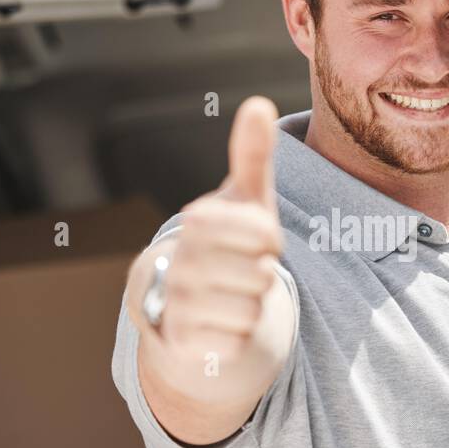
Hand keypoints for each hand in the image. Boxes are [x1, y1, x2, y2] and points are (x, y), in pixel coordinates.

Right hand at [137, 96, 282, 362]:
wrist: (181, 306)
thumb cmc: (224, 244)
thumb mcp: (242, 200)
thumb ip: (251, 155)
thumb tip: (260, 103)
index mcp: (197, 222)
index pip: (266, 234)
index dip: (270, 241)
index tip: (254, 239)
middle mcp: (181, 262)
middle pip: (262, 275)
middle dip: (261, 275)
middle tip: (240, 271)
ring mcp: (178, 306)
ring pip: (253, 310)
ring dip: (252, 307)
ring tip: (230, 296)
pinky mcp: (183, 344)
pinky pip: (238, 341)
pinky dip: (238, 337)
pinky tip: (219, 325)